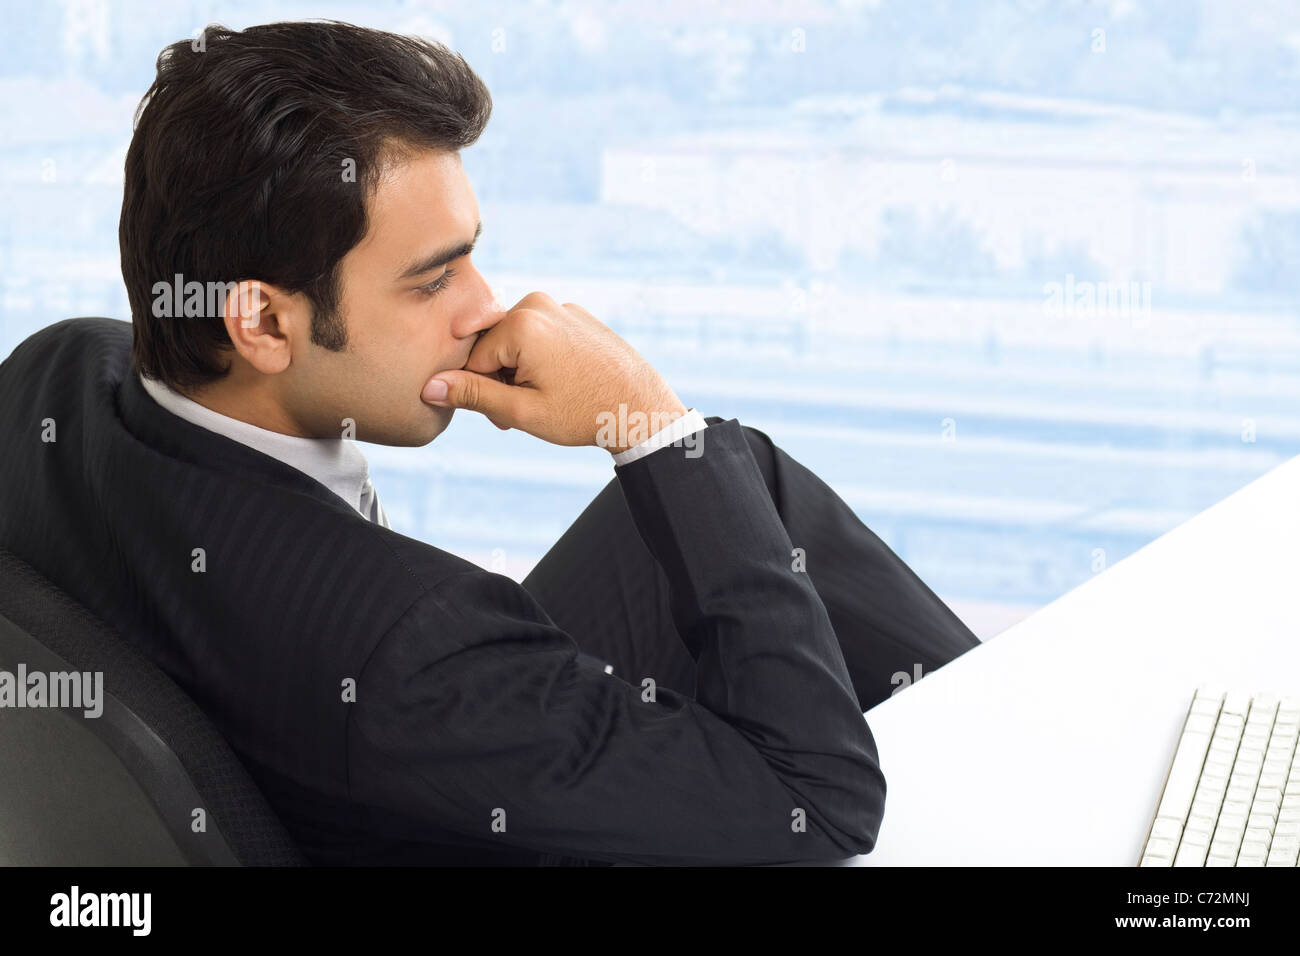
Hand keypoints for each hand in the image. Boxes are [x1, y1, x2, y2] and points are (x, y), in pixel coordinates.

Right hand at [421, 292, 686, 454]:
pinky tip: (562, 383)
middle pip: (493, 346)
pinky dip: (541, 359)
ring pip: (516, 341)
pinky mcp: (576, 314)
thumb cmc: (584, 413)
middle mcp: (538, 304)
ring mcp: (560, 306)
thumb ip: (472, 395)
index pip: (473, 359)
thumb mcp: (521, 411)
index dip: (481, 392)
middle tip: (523, 412)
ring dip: (519, 371)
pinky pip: (541, 335)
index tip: (503, 417)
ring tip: (545, 398)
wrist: (642, 407)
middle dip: (500, 380)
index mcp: (520, 324)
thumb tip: (429, 386)